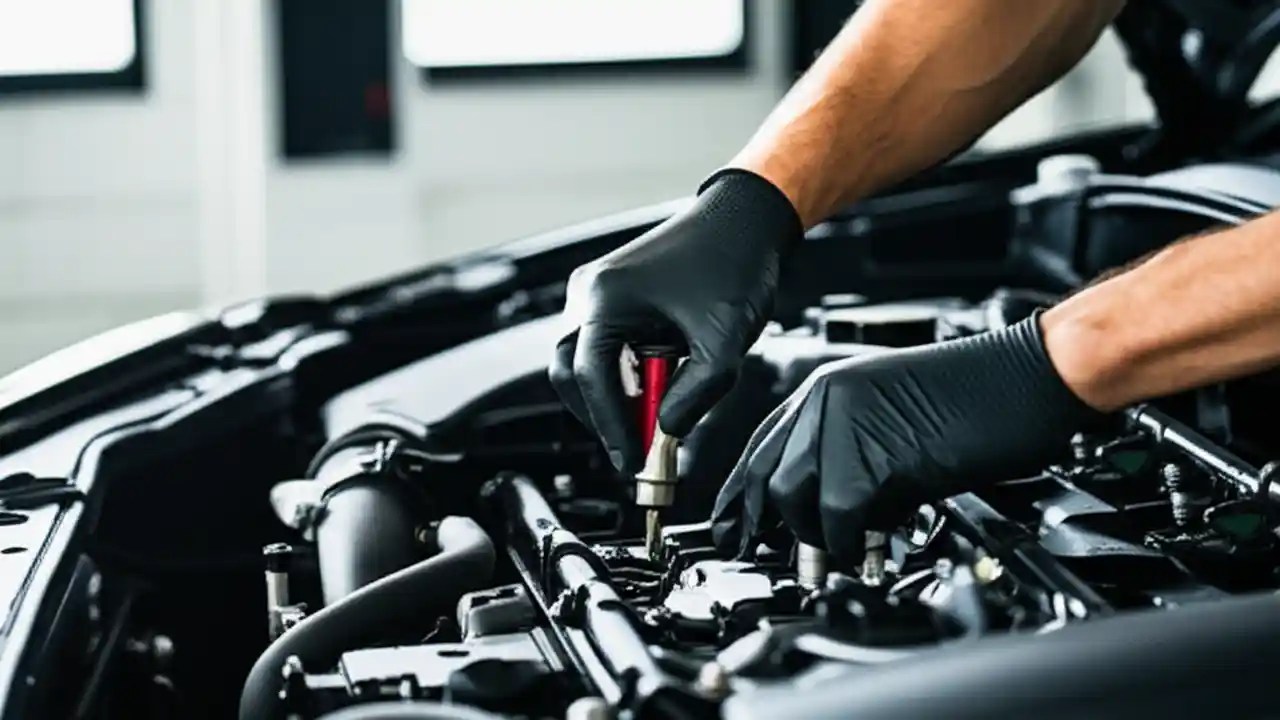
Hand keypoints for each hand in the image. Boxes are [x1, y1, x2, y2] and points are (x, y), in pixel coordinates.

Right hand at [550, 169, 802, 473]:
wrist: (745, 219)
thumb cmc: (733, 262)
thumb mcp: (723, 341)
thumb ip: (695, 395)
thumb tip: (666, 432)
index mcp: (605, 297)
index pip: (590, 378)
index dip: (611, 428)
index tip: (632, 463)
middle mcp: (589, 293)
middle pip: (571, 373)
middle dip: (603, 416)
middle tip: (637, 450)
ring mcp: (596, 293)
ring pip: (582, 363)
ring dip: (611, 397)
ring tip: (652, 420)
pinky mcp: (612, 298)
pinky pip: (600, 348)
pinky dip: (620, 377)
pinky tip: (654, 390)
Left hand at [710, 314, 1098, 561]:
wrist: (1030, 374)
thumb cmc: (980, 398)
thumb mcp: (895, 425)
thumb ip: (854, 463)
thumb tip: (828, 524)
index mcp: (828, 388)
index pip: (762, 445)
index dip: (741, 493)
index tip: (730, 526)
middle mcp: (828, 398)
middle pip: (767, 473)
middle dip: (764, 524)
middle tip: (774, 556)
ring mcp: (849, 420)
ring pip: (795, 495)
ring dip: (815, 536)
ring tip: (838, 554)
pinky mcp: (879, 448)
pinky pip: (840, 512)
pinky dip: (849, 540)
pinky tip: (867, 549)